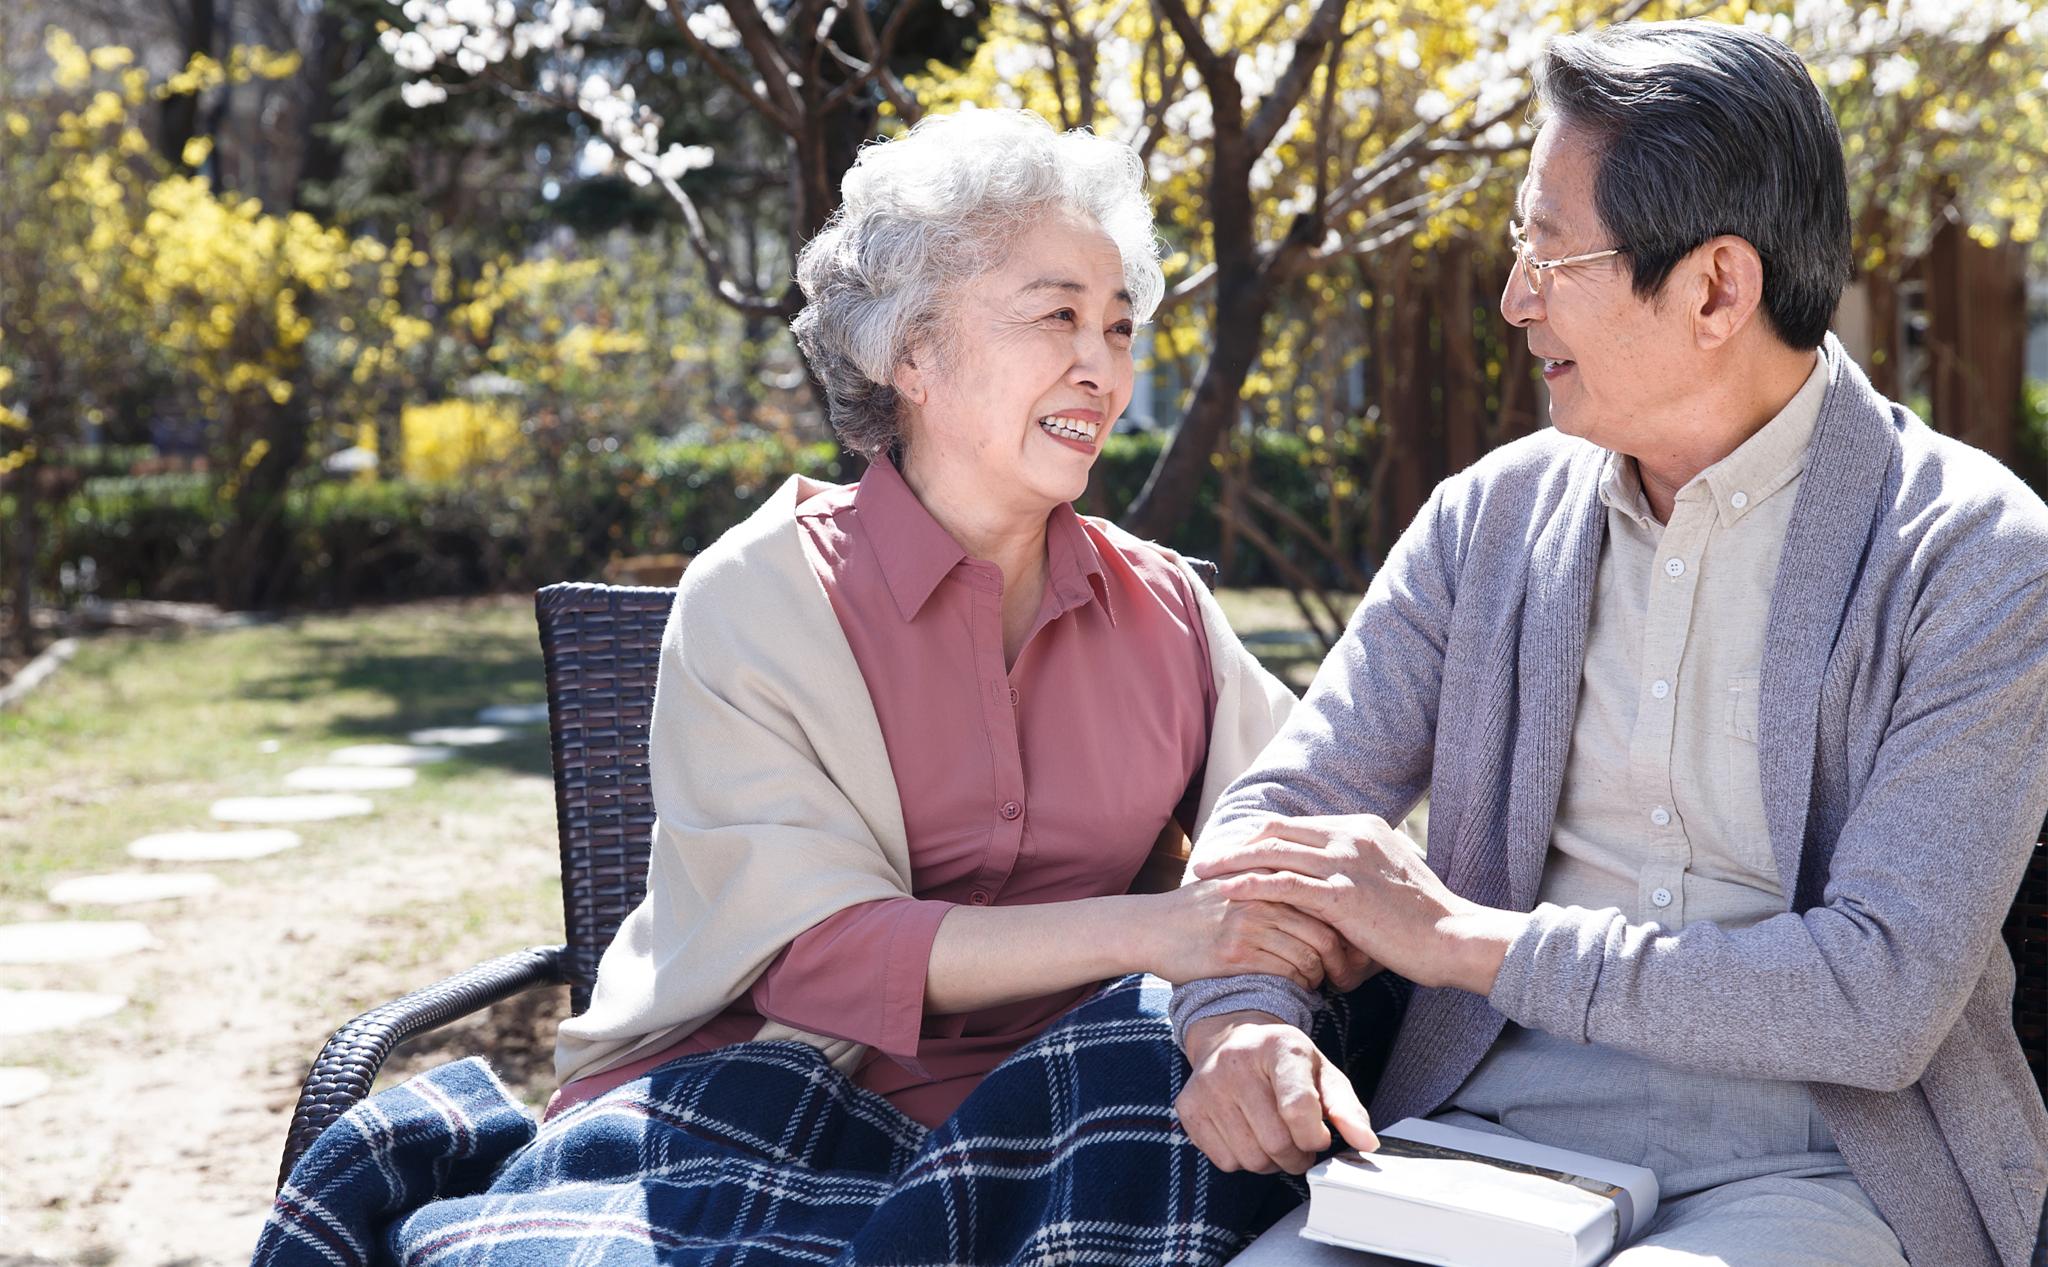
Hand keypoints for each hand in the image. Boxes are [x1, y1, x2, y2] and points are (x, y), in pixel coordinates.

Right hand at [1142, 878, 1353, 991]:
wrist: (1152, 928)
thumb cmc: (1200, 910)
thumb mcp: (1239, 881)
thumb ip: (1275, 882)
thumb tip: (1321, 896)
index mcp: (1267, 873)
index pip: (1327, 898)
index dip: (1346, 928)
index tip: (1354, 948)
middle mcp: (1261, 895)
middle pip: (1325, 931)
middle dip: (1342, 959)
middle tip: (1345, 975)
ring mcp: (1249, 924)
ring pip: (1309, 956)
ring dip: (1321, 977)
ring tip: (1320, 983)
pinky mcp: (1236, 954)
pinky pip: (1286, 974)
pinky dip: (1300, 986)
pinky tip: (1297, 988)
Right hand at [1175, 1010, 1376, 1173]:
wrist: (1232, 1036)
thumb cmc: (1283, 1061)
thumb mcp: (1322, 1072)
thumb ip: (1347, 1108)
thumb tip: (1366, 1143)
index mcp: (1279, 1046)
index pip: (1299, 1107)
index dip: (1314, 1136)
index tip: (1319, 1136)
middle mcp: (1236, 1062)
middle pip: (1276, 1142)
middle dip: (1297, 1156)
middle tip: (1299, 1143)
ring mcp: (1207, 1085)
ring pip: (1252, 1158)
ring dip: (1271, 1161)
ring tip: (1274, 1138)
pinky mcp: (1188, 1106)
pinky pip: (1226, 1162)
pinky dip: (1244, 1160)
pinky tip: (1248, 1135)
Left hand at [1193, 814, 1524, 994]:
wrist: (1454, 937)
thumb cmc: (1426, 917)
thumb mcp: (1391, 876)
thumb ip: (1361, 866)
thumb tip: (1335, 879)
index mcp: (1361, 827)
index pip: (1296, 824)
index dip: (1259, 835)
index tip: (1231, 848)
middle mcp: (1351, 835)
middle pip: (1277, 831)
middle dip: (1236, 843)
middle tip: (1205, 856)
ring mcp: (1346, 863)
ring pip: (1274, 853)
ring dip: (1232, 861)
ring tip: (1202, 870)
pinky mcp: (1343, 895)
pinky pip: (1284, 885)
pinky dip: (1251, 885)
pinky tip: (1226, 891)